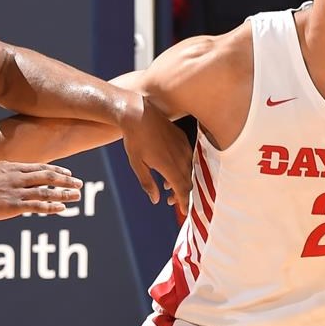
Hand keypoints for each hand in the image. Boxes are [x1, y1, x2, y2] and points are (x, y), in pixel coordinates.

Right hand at [0, 162, 83, 219]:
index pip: (39, 167)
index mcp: (11, 167)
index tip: (68, 173)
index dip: (56, 171)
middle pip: (48, 176)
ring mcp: (15, 191)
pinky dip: (51, 207)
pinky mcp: (12, 206)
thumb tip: (10, 174)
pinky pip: (37, 206)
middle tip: (80, 184)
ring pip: (46, 191)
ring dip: (64, 194)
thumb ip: (3, 173)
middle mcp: (16, 177)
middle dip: (66, 181)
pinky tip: (62, 208)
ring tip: (77, 196)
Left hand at [122, 100, 192, 214]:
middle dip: (182, 194)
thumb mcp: (137, 164)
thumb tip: (156, 200)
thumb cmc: (135, 140)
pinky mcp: (183, 139)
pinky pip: (188, 158)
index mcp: (170, 167)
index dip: (184, 202)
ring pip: (189, 171)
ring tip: (167, 187)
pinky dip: (182, 169)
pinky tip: (170, 170)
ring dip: (181, 182)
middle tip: (171, 201)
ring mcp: (184, 147)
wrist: (139, 114)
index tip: (184, 212)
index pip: (182, 190)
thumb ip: (148, 183)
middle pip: (188, 182)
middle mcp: (181, 158)